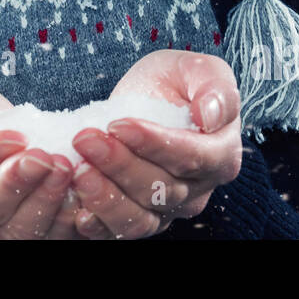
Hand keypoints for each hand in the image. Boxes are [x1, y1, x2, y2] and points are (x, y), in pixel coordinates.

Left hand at [67, 50, 242, 238]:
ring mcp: (170, 208)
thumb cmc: (175, 81)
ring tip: (78, 171)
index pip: (191, 157)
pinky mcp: (141, 218)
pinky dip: (99, 224)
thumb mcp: (195, 68)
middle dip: (118, 164)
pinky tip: (78, 209)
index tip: (117, 124)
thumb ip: (215, 86)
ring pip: (141, 217)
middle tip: (84, 140)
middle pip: (160, 188)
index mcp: (221, 153)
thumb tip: (210, 115)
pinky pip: (121, 231)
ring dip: (106, 197)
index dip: (153, 143)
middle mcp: (199, 188)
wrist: (151, 99)